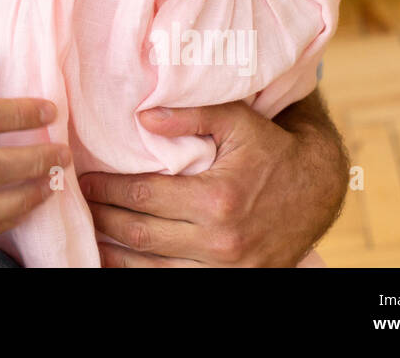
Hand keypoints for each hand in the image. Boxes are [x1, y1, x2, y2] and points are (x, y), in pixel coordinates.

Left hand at [81, 95, 346, 265]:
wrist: (318, 188)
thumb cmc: (271, 149)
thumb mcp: (238, 121)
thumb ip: (191, 114)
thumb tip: (143, 116)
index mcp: (217, 198)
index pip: (144, 195)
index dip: (108, 188)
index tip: (86, 180)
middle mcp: (220, 240)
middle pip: (141, 234)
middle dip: (104, 218)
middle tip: (80, 204)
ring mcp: (227, 268)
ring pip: (153, 269)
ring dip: (116, 253)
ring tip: (92, 235)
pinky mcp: (234, 281)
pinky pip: (177, 284)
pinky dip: (145, 274)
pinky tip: (123, 261)